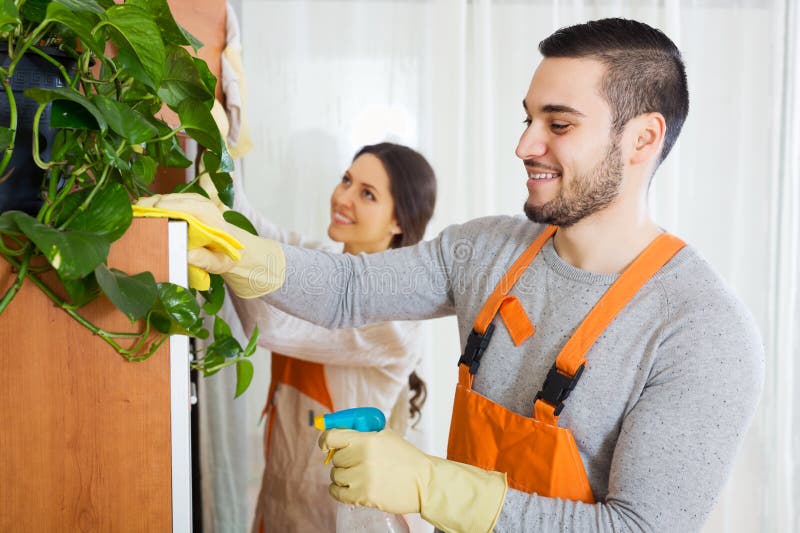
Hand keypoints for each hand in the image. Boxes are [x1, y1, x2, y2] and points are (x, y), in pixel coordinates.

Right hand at [134, 193, 283, 296]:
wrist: (237, 248)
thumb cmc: (227, 256)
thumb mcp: (219, 263)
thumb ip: (204, 259)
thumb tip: (185, 254)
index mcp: (209, 215)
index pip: (184, 206)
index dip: (164, 208)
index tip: (145, 214)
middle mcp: (200, 203)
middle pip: (169, 199)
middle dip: (148, 207)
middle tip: (129, 218)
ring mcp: (191, 201)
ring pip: (164, 199)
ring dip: (146, 207)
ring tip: (129, 217)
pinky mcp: (184, 205)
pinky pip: (164, 202)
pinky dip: (151, 208)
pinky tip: (139, 217)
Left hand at [320, 428, 506, 532]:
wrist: (425, 482)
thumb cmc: (406, 458)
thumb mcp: (386, 436)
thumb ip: (362, 433)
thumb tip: (337, 434)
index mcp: (367, 440)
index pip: (332, 437)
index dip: (325, 440)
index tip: (325, 445)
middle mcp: (362, 458)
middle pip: (335, 459)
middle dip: (343, 460)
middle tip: (357, 461)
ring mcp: (362, 479)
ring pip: (335, 476)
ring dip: (344, 476)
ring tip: (360, 475)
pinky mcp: (364, 497)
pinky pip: (337, 493)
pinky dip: (340, 490)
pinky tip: (352, 487)